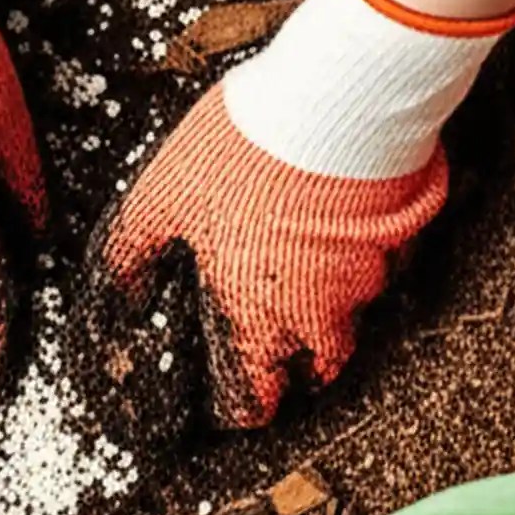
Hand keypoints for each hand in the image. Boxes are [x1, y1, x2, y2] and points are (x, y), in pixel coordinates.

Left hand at [103, 87, 445, 426]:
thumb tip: (114, 294)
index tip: (234, 404)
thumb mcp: (159, 202)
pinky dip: (363, 258)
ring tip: (306, 276)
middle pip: (318, 371)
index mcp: (256, 316)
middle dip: (299, 370)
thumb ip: (133, 254)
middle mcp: (318, 313)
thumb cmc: (240, 157)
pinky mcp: (400, 235)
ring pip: (352, 316)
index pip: (255, 402)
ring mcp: (367, 276)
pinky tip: (341, 226)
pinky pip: (385, 264)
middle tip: (281, 350)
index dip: (242, 410)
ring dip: (331, 309)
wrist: (333, 105)